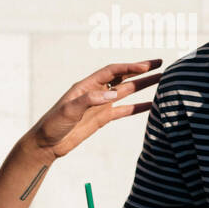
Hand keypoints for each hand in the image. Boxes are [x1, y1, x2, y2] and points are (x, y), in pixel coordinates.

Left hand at [28, 59, 162, 157]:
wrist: (47, 144)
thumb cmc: (53, 124)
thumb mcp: (68, 111)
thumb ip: (89, 101)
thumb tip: (113, 94)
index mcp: (86, 85)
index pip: (112, 72)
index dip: (129, 67)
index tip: (145, 66)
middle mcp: (96, 92)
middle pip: (123, 77)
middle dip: (141, 70)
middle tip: (160, 63)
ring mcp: (101, 105)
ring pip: (126, 91)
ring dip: (143, 85)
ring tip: (161, 79)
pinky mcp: (102, 119)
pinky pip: (124, 110)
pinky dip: (138, 107)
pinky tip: (151, 106)